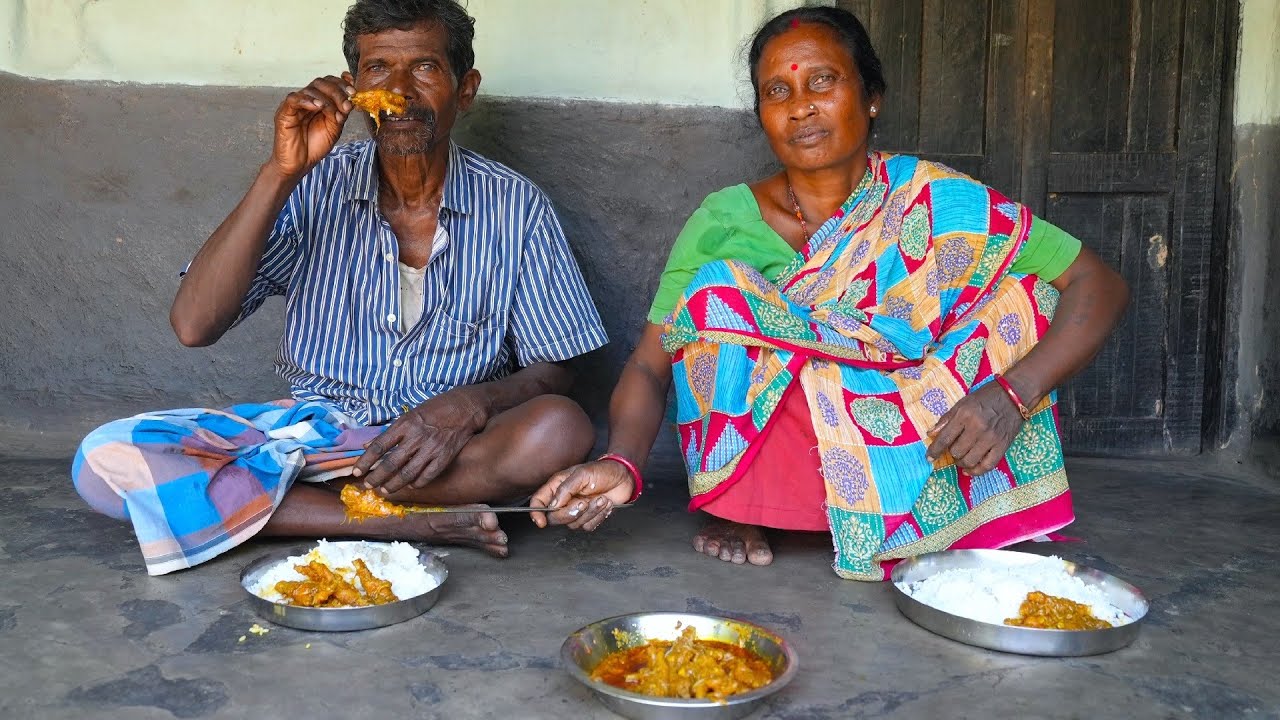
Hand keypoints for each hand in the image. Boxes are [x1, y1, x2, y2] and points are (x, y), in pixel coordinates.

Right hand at [268, 74, 354, 178]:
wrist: (299, 164)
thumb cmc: (314, 146)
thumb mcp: (334, 129)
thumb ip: (341, 113)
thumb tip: (350, 100)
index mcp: (319, 102)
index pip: (329, 83)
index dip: (341, 83)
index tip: (353, 90)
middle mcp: (307, 100)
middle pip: (321, 83)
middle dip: (337, 92)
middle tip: (346, 105)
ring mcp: (296, 106)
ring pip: (310, 90)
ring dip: (325, 99)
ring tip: (333, 113)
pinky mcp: (284, 113)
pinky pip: (293, 99)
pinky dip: (307, 101)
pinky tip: (317, 107)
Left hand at [352, 389, 487, 493]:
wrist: (465, 408)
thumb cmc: (436, 408)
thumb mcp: (410, 414)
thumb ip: (390, 431)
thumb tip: (367, 443)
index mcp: (405, 424)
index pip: (379, 446)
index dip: (365, 461)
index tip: (356, 472)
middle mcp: (416, 437)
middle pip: (390, 463)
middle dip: (376, 477)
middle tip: (368, 486)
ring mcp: (431, 448)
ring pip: (407, 473)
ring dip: (393, 485)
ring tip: (385, 491)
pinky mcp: (444, 457)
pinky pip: (427, 476)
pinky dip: (417, 483)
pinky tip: (410, 485)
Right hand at [529, 460, 634, 530]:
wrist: (623, 476)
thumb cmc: (602, 470)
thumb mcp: (582, 474)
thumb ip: (565, 489)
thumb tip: (552, 505)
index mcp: (557, 487)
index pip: (539, 501)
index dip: (536, 513)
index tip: (540, 521)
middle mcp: (564, 500)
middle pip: (555, 518)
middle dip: (570, 513)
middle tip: (584, 503)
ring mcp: (577, 510)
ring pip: (573, 524)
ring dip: (590, 513)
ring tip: (601, 499)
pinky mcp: (589, 517)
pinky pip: (588, 526)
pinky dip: (598, 517)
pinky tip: (606, 504)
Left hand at [926, 382, 1024, 475]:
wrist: (1014, 395)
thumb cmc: (985, 397)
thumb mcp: (963, 403)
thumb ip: (946, 419)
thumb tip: (931, 434)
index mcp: (965, 415)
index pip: (945, 438)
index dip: (934, 451)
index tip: (929, 458)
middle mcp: (977, 427)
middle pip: (957, 451)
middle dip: (951, 453)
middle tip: (953, 449)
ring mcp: (991, 438)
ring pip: (970, 460)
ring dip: (961, 463)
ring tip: (961, 458)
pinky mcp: (1003, 445)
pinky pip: (988, 465)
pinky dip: (977, 471)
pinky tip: (969, 470)